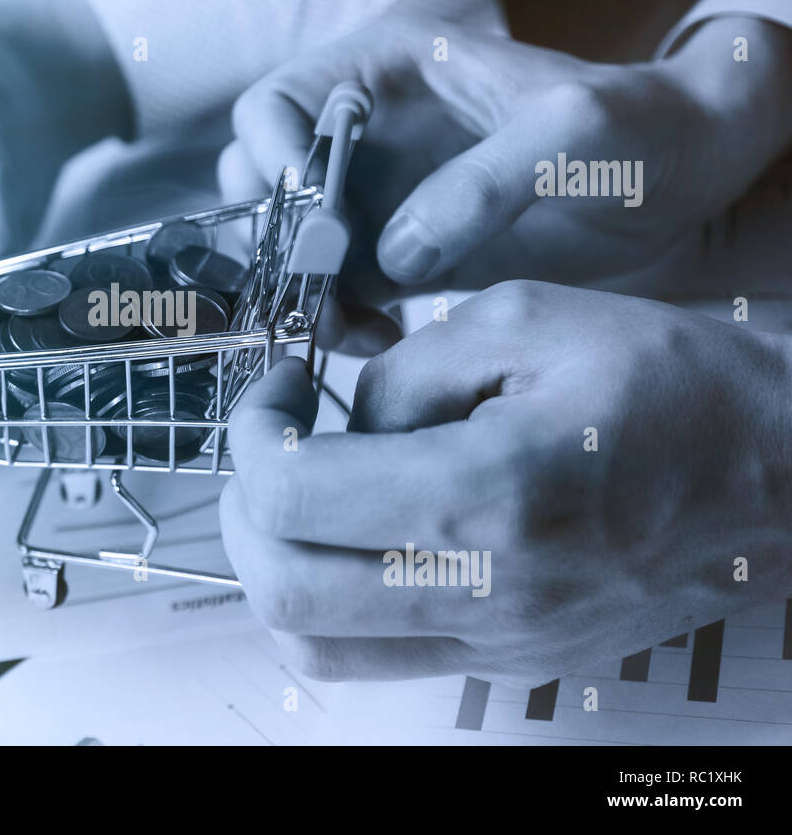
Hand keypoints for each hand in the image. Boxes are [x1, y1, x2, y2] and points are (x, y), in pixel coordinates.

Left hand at [220, 282, 791, 684]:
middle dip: (242, 508)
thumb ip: (403, 369)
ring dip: (276, 566)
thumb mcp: (526, 320)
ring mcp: (500, 640)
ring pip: (316, 647)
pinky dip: (332, 604)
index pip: (292, 498)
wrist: (779, 466)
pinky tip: (358, 536)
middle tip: (270, 444)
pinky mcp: (511, 658)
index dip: (250, 433)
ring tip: (304, 494)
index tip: (278, 392)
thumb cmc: (673, 384)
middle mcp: (489, 590)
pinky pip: (377, 660)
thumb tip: (335, 418)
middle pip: (282, 591)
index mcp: (490, 495)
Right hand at [222, 16, 791, 301]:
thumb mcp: (574, 134)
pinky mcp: (394, 258)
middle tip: (324, 285)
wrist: (684, 185)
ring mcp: (373, 200)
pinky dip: (339, 323)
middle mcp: (362, 137)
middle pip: (263, 186)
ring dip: (304, 295)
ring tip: (359, 329)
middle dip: (280, 242)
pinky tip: (383, 341)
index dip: (273, 161)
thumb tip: (395, 251)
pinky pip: (334, 293)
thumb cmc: (636, 128)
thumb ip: (483, 181)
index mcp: (386, 73)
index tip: (313, 222)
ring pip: (291, 250)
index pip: (276, 106)